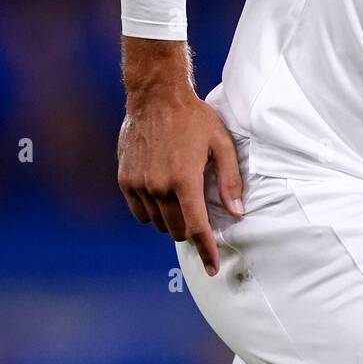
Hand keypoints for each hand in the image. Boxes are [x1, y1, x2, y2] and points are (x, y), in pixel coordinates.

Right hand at [117, 88, 243, 275]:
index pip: (196, 228)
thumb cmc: (194, 119)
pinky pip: (140, 212)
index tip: (212, 268)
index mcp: (185, 179)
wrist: (156, 96)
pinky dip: (152, 211)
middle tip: (199, 213)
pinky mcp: (125, 179)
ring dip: (171, 220)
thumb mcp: (221, 144)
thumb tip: (237, 212)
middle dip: (191, 230)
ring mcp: (139, 184)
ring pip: (157, 223)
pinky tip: (162, 195)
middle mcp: (158, 186)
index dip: (206, 251)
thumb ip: (230, 181)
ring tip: (180, 198)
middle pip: (177, 229)